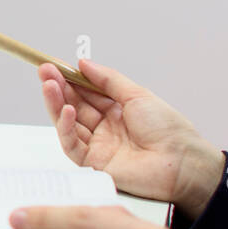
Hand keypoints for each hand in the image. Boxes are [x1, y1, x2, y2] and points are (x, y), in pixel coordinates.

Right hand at [39, 59, 224, 218]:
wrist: (182, 162)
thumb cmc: (169, 131)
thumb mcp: (137, 95)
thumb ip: (108, 80)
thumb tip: (84, 64)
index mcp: (117, 112)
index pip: (86, 93)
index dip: (70, 80)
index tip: (56, 65)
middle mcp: (105, 129)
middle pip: (73, 106)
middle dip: (58, 88)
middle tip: (45, 72)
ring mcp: (98, 146)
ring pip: (68, 124)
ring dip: (57, 104)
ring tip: (49, 85)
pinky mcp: (93, 164)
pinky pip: (72, 145)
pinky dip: (66, 127)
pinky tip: (66, 111)